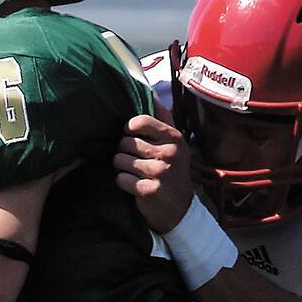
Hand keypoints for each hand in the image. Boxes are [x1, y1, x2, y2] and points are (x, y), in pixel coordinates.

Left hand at [114, 113, 196, 232]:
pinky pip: (121, 179)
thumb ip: (163, 119)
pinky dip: (123, 183)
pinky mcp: (149, 190)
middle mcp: (169, 153)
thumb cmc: (173, 171)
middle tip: (135, 159)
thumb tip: (152, 91)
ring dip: (122, 167)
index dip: (129, 127)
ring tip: (134, 172)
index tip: (131, 134)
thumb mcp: (176, 144)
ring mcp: (160, 172)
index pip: (141, 121)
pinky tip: (134, 185)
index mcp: (174, 138)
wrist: (181, 209)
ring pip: (120, 160)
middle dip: (124, 151)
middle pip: (125, 142)